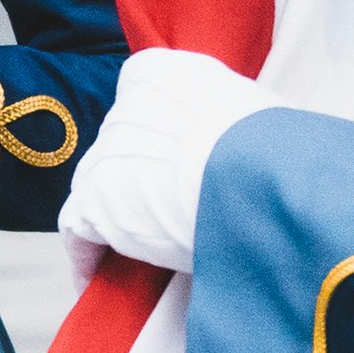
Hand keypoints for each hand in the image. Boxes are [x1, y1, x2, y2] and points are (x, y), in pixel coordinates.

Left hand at [55, 47, 268, 275]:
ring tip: (145, 250)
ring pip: (99, 187)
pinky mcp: (92, 202)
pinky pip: (78, 231)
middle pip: (121, 146)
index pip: (141, 95)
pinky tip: (104, 278)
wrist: (253, 177)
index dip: (158, 133)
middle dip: (141, 176)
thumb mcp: (253, 108)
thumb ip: (226, 115)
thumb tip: (240, 141)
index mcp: (160, 73)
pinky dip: (89, 255)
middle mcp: (123, 107)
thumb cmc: (275, 147)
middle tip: (169, 211)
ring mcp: (103, 153)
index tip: (175, 161)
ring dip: (118, 216)